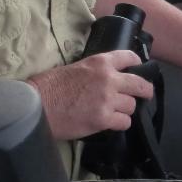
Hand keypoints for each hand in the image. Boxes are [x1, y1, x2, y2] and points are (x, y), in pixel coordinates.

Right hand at [27, 50, 155, 139]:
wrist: (36, 106)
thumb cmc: (49, 86)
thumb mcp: (75, 67)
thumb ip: (96, 71)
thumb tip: (107, 78)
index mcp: (100, 62)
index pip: (130, 57)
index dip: (137, 64)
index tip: (138, 69)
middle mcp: (108, 79)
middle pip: (140, 84)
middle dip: (144, 90)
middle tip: (144, 95)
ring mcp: (107, 99)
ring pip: (132, 106)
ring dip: (125, 110)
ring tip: (115, 112)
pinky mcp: (103, 119)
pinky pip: (124, 122)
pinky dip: (119, 124)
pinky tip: (111, 123)